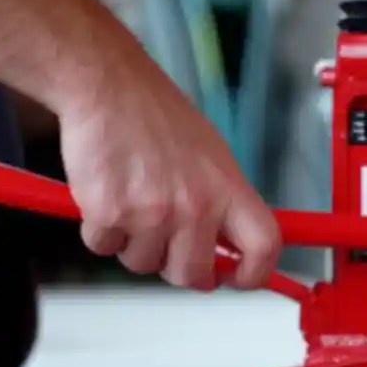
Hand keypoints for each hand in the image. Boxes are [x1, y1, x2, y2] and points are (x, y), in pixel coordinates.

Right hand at [56, 58, 280, 290]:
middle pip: (194, 275)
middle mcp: (196, 208)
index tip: (237, 277)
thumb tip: (231, 248)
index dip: (255, 274)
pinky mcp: (109, 214)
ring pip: (144, 264)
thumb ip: (224, 205)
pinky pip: (105, 248)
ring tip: (134, 203)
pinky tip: (107, 196)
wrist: (111, 88)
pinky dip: (101, 231)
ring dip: (135, 245)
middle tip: (168, 247)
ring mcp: (152, 214)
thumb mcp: (214, 159)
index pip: (264, 248)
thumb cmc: (160, 118)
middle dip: (179, 269)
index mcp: (230, 192)